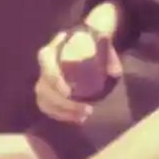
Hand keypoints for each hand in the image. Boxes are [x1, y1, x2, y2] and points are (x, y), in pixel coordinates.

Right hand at [35, 2, 123, 123]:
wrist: (85, 44)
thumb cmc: (90, 41)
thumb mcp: (100, 40)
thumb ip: (108, 53)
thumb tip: (114, 72)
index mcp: (52, 50)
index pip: (46, 64)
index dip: (54, 79)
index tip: (69, 92)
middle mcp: (44, 67)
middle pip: (44, 89)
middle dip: (63, 104)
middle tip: (87, 110)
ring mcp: (44, 82)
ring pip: (44, 101)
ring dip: (62, 113)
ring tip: (83, 117)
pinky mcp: (48, 93)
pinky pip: (48, 108)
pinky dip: (61, 116)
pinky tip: (78, 119)